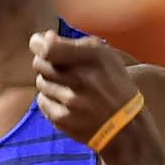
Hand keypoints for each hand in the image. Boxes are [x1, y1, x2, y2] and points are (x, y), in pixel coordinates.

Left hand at [30, 30, 143, 149]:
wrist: (126, 126)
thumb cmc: (114, 85)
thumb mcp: (105, 56)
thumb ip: (74, 44)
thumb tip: (44, 38)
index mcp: (93, 58)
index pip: (49, 48)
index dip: (38, 44)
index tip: (38, 43)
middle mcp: (81, 79)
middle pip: (40, 64)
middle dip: (45, 62)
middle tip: (57, 67)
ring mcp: (70, 101)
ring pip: (40, 82)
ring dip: (49, 82)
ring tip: (66, 86)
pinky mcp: (62, 119)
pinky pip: (42, 101)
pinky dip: (50, 99)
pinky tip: (65, 101)